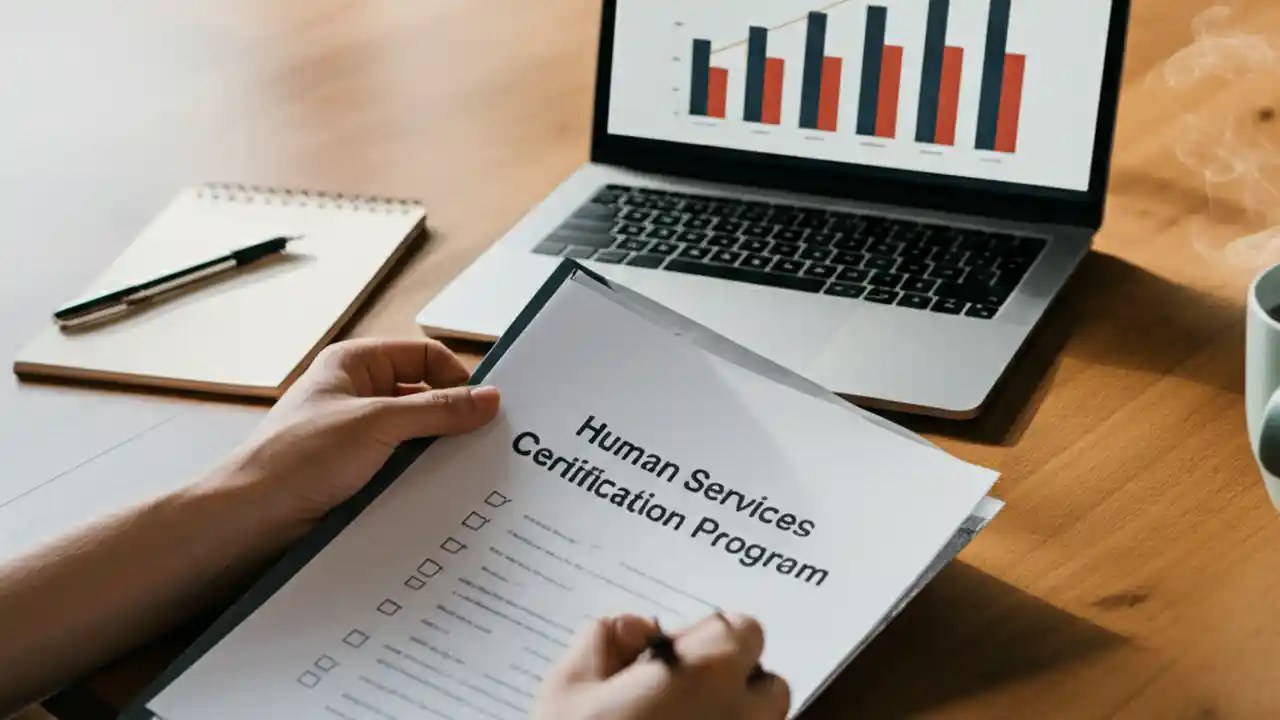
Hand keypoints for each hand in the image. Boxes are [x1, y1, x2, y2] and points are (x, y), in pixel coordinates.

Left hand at [207, 338, 499, 532]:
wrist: (250, 517)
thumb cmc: (295, 458)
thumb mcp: (377, 424)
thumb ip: (437, 410)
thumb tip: (488, 399)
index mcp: (354, 364)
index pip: (424, 356)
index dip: (456, 378)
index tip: (485, 408)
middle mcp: (355, 395)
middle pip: (423, 397)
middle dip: (451, 419)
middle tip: (484, 442)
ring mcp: (355, 436)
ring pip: (414, 437)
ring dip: (436, 453)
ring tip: (464, 471)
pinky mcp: (354, 473)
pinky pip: (401, 468)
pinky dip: (420, 477)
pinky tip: (438, 493)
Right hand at [534, 613, 789, 719]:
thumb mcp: (569, 684)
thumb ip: (606, 638)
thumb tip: (637, 630)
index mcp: (707, 673)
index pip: (745, 631)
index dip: (711, 640)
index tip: (676, 658)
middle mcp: (743, 716)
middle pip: (768, 686)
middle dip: (735, 686)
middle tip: (683, 699)